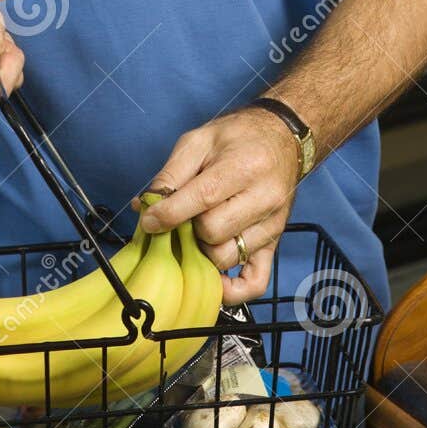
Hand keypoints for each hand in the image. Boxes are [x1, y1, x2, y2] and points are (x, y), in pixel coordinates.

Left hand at [136, 108, 297, 303]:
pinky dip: (230, 289)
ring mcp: (272, 225)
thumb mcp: (199, 140)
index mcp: (244, 166)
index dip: (168, 215)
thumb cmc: (238, 138)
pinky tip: (212, 277)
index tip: (149, 220)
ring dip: (202, 251)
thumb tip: (144, 207)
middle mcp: (264, 198)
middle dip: (187, 229)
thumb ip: (170, 173)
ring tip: (196, 234)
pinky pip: (255, 282)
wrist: (282, 138)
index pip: (202, 199)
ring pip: (226, 257)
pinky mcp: (275, 243)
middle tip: (178, 220)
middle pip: (212, 232)